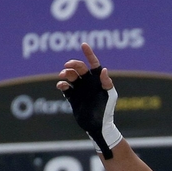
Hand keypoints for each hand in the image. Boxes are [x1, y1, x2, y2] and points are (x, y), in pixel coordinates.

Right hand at [56, 43, 121, 157]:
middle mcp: (88, 83)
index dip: (89, 54)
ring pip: (70, 76)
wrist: (98, 126)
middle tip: (67, 66)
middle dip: (73, 64)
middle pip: (79, 68)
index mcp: (98, 80)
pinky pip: (65, 88)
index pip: (93, 63)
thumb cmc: (107, 110)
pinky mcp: (73, 97)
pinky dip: (62, 85)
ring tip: (64, 76)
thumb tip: (104, 70)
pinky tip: (62, 86)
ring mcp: (80, 89)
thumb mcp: (110, 96)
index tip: (83, 44)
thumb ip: (107, 83)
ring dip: (66, 73)